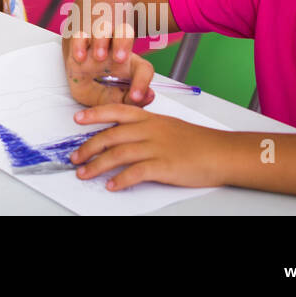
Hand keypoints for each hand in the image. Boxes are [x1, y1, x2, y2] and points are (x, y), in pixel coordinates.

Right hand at [64, 14, 155, 107]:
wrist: (83, 84)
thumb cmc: (104, 90)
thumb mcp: (116, 100)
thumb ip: (131, 100)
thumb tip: (149, 95)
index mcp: (131, 65)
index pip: (143, 68)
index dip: (142, 82)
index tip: (135, 97)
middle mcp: (115, 49)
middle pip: (124, 32)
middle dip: (122, 42)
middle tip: (119, 59)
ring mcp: (97, 44)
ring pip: (102, 28)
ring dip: (102, 40)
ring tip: (99, 57)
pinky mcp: (79, 44)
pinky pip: (79, 35)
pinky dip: (79, 43)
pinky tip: (80, 57)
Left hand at [69, 104, 229, 189]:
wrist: (221, 152)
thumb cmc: (196, 141)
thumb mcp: (167, 125)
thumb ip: (145, 128)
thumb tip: (122, 136)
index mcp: (149, 117)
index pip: (115, 111)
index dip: (94, 114)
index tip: (76, 119)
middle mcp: (149, 130)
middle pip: (110, 136)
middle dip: (88, 147)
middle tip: (75, 157)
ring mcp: (156, 147)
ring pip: (118, 154)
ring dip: (97, 166)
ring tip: (84, 174)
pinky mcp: (164, 166)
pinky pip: (136, 173)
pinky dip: (121, 180)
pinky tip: (111, 186)